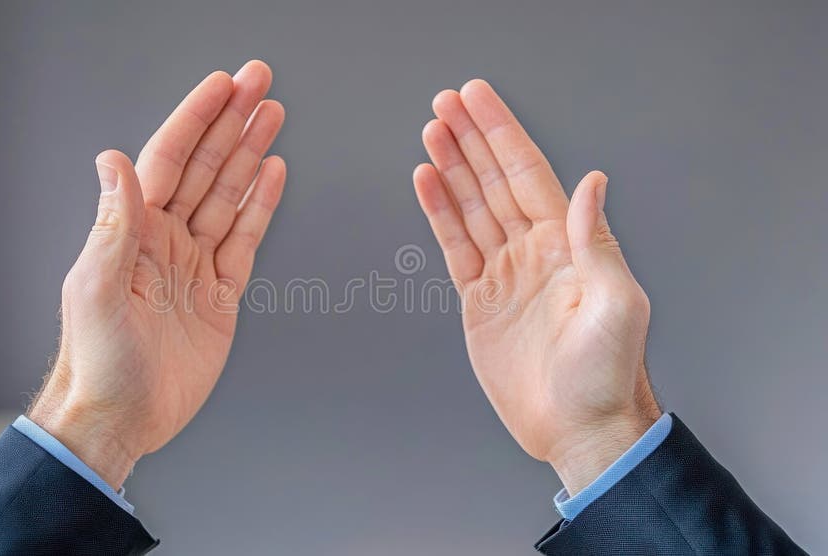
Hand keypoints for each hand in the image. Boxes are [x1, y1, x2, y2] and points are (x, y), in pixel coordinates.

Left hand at [29, 61, 285, 488]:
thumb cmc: (98, 361)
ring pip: (229, 197)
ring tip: (272, 116)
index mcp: (133, 232)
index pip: (170, 159)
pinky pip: (245, 240)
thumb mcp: (98, 289)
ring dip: (250, 154)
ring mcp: (195, 265)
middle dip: (233, 122)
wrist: (121, 419)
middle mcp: (166, 240)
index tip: (222, 86)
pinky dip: (260, 206)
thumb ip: (114, 224)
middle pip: (206, 168)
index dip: (197, 120)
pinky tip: (271, 175)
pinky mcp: (221, 295)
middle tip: (260, 83)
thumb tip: (113, 161)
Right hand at [413, 80, 659, 494]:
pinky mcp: (479, 301)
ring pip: (472, 207)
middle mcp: (533, 251)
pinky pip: (455, 247)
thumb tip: (591, 183)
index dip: (501, 134)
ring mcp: (504, 273)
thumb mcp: (616, 305)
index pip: (527, 174)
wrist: (579, 428)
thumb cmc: (608, 374)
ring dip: (452, 168)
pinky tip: (428, 183)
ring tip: (431, 131)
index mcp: (566, 245)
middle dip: (470, 140)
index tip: (477, 99)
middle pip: (495, 181)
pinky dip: (440, 213)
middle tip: (445, 102)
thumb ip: (595, 242)